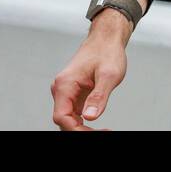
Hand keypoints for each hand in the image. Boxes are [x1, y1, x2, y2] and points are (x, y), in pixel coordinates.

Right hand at [51, 6, 132, 130]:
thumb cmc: (107, 52)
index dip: (76, 129)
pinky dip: (84, 122)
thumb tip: (90, 117)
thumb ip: (99, 96)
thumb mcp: (108, 75)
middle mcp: (61, 89)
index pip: (62, 117)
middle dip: (81, 130)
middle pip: (64, 120)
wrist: (106, 39)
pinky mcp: (74, 94)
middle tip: (103, 132)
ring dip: (83, 128)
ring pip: (68, 118)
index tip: (93, 132)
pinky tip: (98, 126)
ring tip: (103, 130)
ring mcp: (67, 92)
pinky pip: (74, 113)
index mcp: (65, 84)